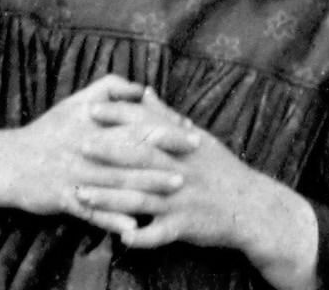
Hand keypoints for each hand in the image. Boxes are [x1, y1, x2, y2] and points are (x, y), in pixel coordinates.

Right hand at [0, 74, 199, 231]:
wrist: (8, 163)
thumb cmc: (49, 130)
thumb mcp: (78, 100)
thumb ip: (112, 87)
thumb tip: (144, 88)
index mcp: (94, 123)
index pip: (137, 122)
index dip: (166, 126)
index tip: (192, 131)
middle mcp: (88, 147)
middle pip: (132, 149)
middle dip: (165, 154)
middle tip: (195, 157)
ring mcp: (77, 174)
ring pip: (117, 180)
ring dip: (148, 185)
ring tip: (176, 187)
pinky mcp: (64, 198)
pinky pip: (92, 212)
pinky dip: (112, 220)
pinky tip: (133, 227)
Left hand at [75, 92, 318, 289]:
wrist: (250, 206)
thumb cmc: (220, 170)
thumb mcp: (197, 138)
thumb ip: (167, 117)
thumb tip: (144, 91)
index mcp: (182, 146)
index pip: (147, 125)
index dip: (118, 116)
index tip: (90, 109)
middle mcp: (180, 170)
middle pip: (140, 158)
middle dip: (107, 152)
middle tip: (77, 146)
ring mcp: (181, 199)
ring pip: (141, 197)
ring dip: (109, 197)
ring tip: (81, 195)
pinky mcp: (185, 226)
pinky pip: (159, 233)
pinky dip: (141, 236)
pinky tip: (120, 237)